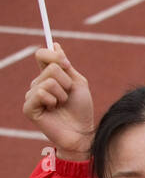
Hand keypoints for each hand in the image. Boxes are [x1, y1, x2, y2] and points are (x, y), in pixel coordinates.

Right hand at [22, 44, 93, 160]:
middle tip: (68, 97)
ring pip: (47, 81)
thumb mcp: (78, 83)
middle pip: (50, 68)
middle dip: (66, 82)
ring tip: (62, 105)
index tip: (67, 65)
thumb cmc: (82, 110)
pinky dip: (52, 100)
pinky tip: (54, 110)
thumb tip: (55, 44)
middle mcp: (37, 84)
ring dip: (62, 94)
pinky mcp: (28, 108)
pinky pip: (40, 93)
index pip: (42, 55)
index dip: (54, 56)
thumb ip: (65, 65)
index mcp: (47, 77)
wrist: (83, 132)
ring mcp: (31, 96)